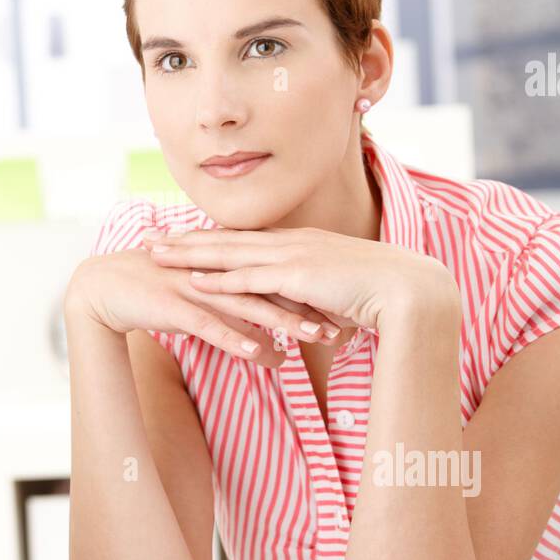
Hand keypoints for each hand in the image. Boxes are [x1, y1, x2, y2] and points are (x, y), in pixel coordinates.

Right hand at [64, 246, 342, 367]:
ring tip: (315, 336)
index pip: (273, 281)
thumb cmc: (154, 297)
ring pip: (247, 305)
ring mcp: (195, 287)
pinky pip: (209, 325)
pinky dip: (235, 338)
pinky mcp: (174, 306)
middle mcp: (214, 274)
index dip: (307, 295)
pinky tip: (259, 352)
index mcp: (223, 270)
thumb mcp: (202, 310)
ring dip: (283, 321)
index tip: (341, 309)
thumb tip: (270, 351)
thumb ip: (236, 324)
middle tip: (342, 323)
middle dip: (308, 308)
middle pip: (270, 291)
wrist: (103, 287)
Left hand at [140, 224, 459, 333]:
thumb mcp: (339, 298)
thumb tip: (310, 323)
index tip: (181, 236)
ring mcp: (293, 256)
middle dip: (185, 238)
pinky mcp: (297, 276)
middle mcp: (292, 243)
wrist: (409, 290)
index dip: (210, 237)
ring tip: (156, 255)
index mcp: (301, 244)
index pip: (245, 238)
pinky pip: (248, 278)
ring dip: (189, 254)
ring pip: (228, 252)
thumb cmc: (381, 298)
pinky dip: (218, 279)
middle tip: (150, 236)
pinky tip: (192, 282)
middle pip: (226, 238)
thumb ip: (316, 306)